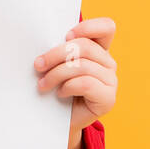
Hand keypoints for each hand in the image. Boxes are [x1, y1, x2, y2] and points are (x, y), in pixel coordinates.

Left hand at [33, 17, 117, 132]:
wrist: (58, 121)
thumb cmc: (55, 88)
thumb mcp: (57, 65)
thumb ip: (60, 50)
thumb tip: (44, 39)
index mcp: (99, 49)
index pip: (106, 27)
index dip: (88, 27)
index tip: (66, 36)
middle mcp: (108, 63)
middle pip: (85, 47)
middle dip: (56, 54)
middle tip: (38, 65)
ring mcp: (111, 81)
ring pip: (82, 66)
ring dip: (56, 74)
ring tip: (43, 84)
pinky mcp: (108, 99)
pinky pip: (86, 84)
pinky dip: (68, 87)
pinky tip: (60, 93)